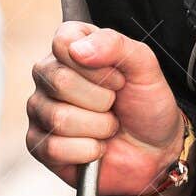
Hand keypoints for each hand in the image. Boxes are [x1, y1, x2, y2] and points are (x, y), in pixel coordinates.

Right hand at [26, 22, 184, 195]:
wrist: (156, 151)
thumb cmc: (146, 106)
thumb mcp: (144, 67)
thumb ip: (115, 45)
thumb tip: (78, 50)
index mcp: (70, 47)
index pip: (64, 44)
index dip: (99, 67)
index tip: (119, 79)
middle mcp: (48, 75)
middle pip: (60, 82)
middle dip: (102, 101)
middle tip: (113, 106)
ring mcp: (40, 110)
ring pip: (59, 118)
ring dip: (98, 128)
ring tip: (107, 127)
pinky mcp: (39, 144)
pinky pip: (53, 148)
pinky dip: (87, 151)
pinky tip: (96, 147)